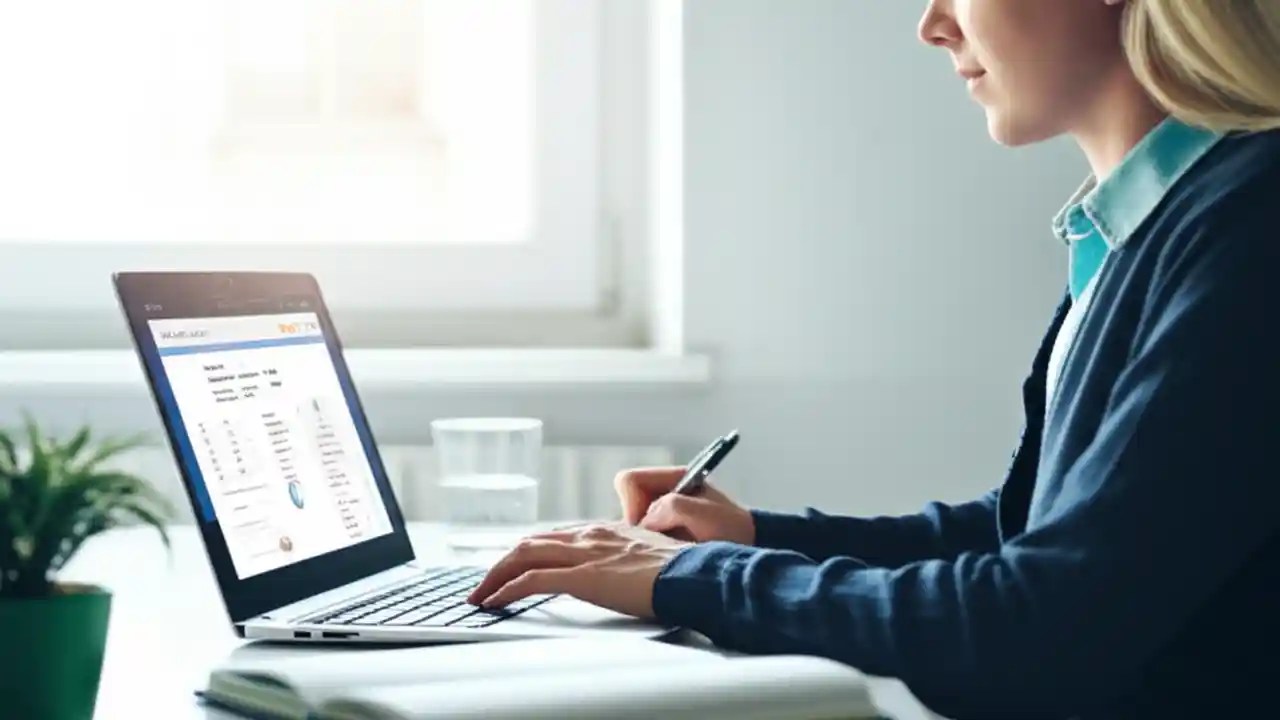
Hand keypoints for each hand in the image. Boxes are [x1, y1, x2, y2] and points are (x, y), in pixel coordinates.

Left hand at [465, 523, 688, 617]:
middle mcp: (590, 535)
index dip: (529, 552)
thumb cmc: (680, 571)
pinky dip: (507, 590)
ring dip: (496, 576)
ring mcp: (585, 554)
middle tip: (485, 583)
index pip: (554, 537)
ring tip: (481, 595)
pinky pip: (532, 580)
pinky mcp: (583, 576)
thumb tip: (624, 572)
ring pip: (523, 556)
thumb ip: (628, 558)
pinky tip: (495, 602)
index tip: (514, 566)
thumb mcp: (649, 555)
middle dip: (502, 563)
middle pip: (531, 543)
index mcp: (605, 530)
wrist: (693, 575)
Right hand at [615, 467, 755, 544]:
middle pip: (627, 503)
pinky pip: (641, 539)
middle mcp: (664, 492)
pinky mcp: (662, 534)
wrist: (749, 553)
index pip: (630, 481)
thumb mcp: (705, 515)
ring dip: (647, 538)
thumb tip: (645, 522)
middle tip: (661, 541)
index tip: (650, 525)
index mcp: (674, 478)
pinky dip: (651, 548)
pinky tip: (671, 553)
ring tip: (672, 548)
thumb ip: (671, 508)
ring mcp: (662, 514)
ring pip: (632, 525)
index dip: (632, 503)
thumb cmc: (734, 530)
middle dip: (639, 524)